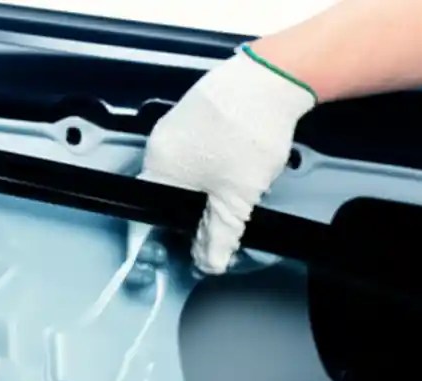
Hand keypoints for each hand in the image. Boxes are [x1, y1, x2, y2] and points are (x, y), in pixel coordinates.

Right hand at [140, 46, 315, 273]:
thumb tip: (209, 262)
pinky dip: (213, 170)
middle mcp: (162, 144)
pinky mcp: (201, 113)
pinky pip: (198, 153)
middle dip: (189, 220)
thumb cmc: (247, 133)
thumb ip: (219, 234)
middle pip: (167, 195)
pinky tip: (236, 175)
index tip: (176, 255)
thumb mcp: (236, 197)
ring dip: (204, 195)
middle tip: (213, 236)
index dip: (161, 238)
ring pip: (185, 174)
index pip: (148, 213)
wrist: (273, 77)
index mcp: (160, 167)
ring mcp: (180, 125)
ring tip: (230, 207)